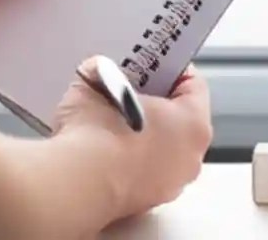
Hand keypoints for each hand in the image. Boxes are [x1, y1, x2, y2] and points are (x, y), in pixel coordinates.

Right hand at [55, 58, 212, 220]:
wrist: (74, 186)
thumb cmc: (96, 136)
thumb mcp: (95, 82)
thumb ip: (103, 71)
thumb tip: (98, 70)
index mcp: (194, 123)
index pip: (193, 86)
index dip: (170, 70)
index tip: (150, 65)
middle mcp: (190, 157)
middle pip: (179, 120)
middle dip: (154, 104)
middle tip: (127, 91)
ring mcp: (169, 184)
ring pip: (161, 150)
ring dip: (141, 136)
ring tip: (109, 122)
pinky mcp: (145, 202)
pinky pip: (142, 172)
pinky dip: (128, 162)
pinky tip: (101, 152)